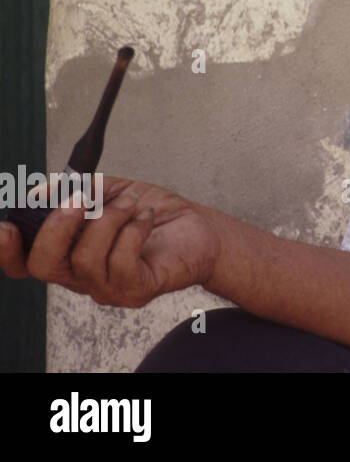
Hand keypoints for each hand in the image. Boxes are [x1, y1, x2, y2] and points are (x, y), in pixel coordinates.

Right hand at [0, 176, 219, 307]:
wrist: (200, 229)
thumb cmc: (152, 213)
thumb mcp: (111, 191)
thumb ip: (76, 189)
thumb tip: (42, 191)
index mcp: (67, 253)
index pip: (23, 264)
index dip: (7, 251)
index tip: (7, 226)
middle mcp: (80, 277)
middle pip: (43, 264)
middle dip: (59, 225)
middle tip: (83, 199)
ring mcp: (106, 287)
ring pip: (84, 258)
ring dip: (108, 219)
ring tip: (131, 204)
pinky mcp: (135, 290)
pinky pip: (120, 262)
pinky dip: (132, 230)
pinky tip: (145, 218)